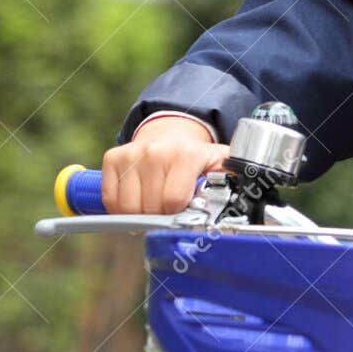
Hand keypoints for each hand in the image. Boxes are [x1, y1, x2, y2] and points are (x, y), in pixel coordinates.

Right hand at [101, 116, 230, 214]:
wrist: (172, 136)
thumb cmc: (196, 158)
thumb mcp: (221, 164)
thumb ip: (234, 181)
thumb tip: (242, 205)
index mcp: (186, 155)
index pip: (173, 201)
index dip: (177, 213)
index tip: (182, 210)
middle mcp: (156, 151)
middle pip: (150, 207)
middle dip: (159, 215)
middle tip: (168, 209)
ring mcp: (132, 153)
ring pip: (128, 207)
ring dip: (140, 214)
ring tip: (153, 205)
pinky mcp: (114, 157)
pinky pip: (110, 198)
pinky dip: (120, 208)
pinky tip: (136, 201)